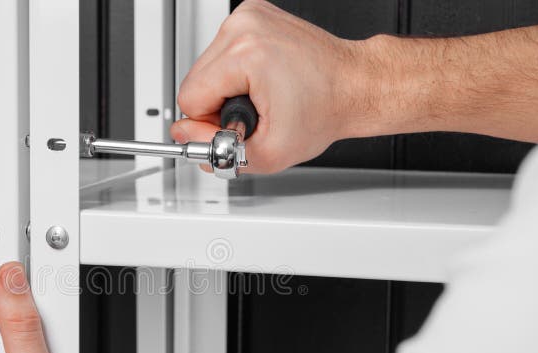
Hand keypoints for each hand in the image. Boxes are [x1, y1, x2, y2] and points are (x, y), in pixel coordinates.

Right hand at [171, 0, 368, 172]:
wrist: (354, 85)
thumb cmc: (324, 110)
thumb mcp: (267, 153)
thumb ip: (215, 150)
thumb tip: (183, 134)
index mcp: (247, 53)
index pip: (189, 98)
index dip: (211, 123)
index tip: (240, 126)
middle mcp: (244, 27)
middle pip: (194, 81)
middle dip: (218, 106)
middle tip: (254, 114)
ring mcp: (248, 16)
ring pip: (205, 68)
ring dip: (226, 90)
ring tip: (262, 96)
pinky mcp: (251, 16)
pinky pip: (221, 54)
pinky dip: (236, 72)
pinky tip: (262, 80)